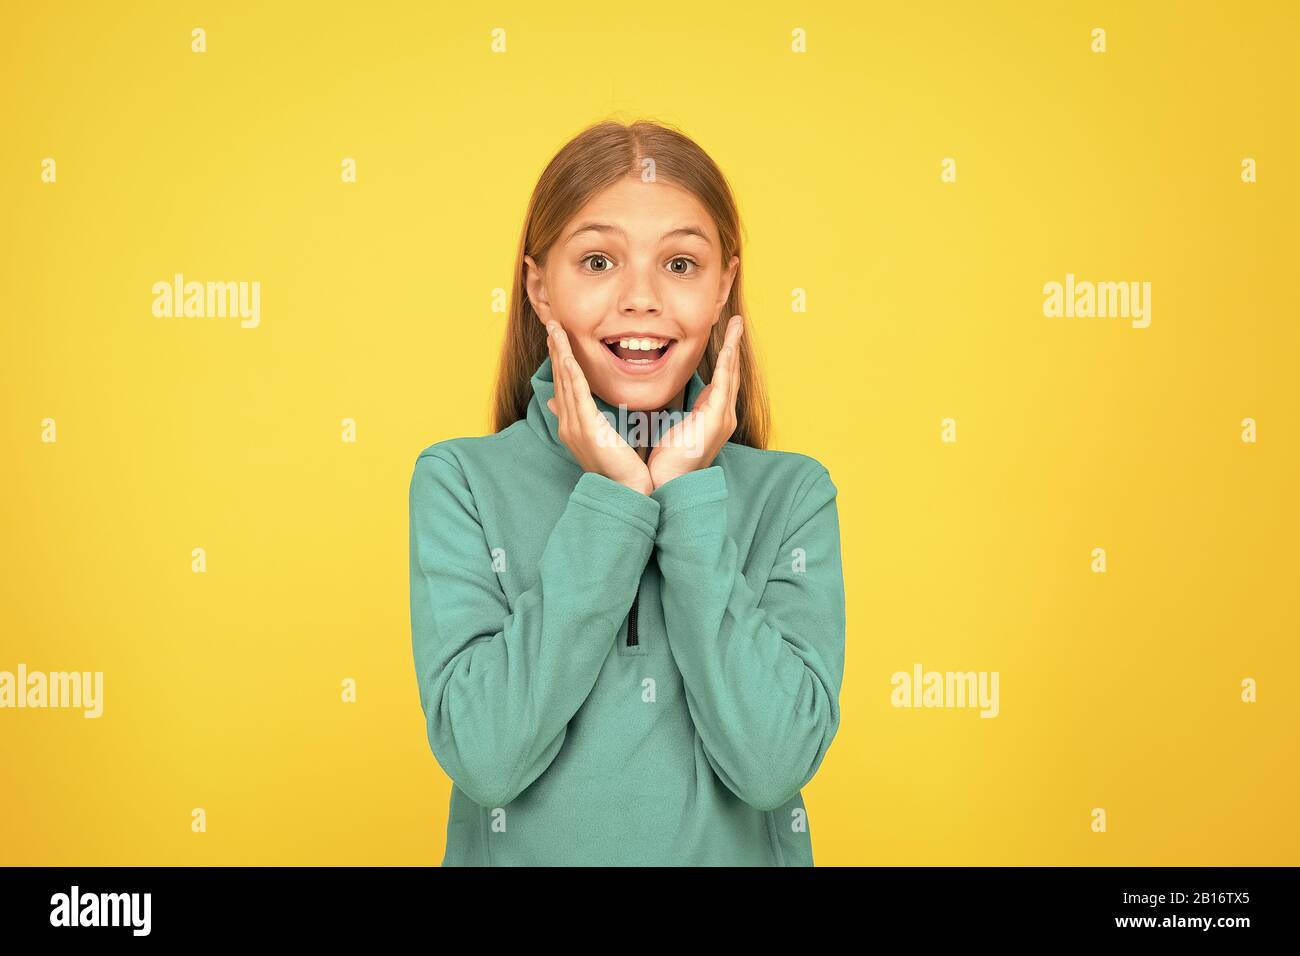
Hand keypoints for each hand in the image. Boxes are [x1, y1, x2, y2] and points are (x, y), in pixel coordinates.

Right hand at [545, 321, 654, 495]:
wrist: (627, 492)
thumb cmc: (620, 467)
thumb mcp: (597, 437)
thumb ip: (583, 416)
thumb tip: (558, 401)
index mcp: (572, 424)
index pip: (563, 384)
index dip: (558, 358)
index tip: (557, 336)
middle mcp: (567, 423)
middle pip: (559, 378)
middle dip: (555, 349)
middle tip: (551, 322)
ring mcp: (574, 426)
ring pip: (565, 381)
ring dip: (559, 353)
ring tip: (555, 329)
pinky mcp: (586, 428)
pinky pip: (577, 395)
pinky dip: (570, 374)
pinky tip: (566, 357)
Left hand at [647, 315, 743, 489]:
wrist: (665, 485)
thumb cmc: (664, 461)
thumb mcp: (669, 427)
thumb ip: (672, 409)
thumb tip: (664, 395)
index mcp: (711, 416)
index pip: (721, 379)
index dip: (723, 356)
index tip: (723, 334)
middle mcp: (723, 416)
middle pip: (731, 372)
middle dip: (733, 345)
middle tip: (736, 321)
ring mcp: (723, 417)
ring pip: (731, 373)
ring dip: (734, 347)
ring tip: (736, 324)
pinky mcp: (717, 419)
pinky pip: (725, 383)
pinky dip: (727, 362)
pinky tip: (729, 345)